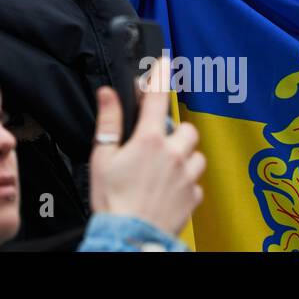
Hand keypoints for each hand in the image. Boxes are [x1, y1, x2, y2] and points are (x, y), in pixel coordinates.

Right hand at [88, 58, 204, 236]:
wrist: (129, 237)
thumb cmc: (112, 200)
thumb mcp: (102, 156)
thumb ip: (109, 121)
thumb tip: (108, 93)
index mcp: (149, 140)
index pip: (159, 98)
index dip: (162, 75)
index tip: (165, 61)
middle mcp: (174, 154)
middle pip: (186, 129)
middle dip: (174, 131)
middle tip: (156, 142)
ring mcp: (187, 176)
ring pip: (196, 154)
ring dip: (184, 156)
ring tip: (164, 168)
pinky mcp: (194, 197)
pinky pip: (195, 181)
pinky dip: (185, 181)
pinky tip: (168, 188)